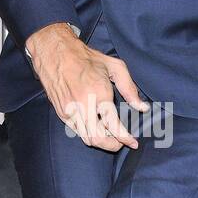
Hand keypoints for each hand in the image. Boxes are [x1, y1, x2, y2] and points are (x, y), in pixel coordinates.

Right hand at [25, 22, 148, 151]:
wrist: (55, 53)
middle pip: (99, 139)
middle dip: (113, 145)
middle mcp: (83, 105)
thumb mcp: (115, 67)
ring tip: (110, 135)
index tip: (133, 143)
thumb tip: (142, 108)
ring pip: (87, 138)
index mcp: (98, 93)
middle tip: (121, 142)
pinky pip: (77, 131)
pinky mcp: (61, 112)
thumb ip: (130, 89)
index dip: (125, 139)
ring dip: (101, 141)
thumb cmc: (87, 58)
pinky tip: (96, 126)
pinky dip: (88, 133)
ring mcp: (69, 110)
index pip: (113, 125)